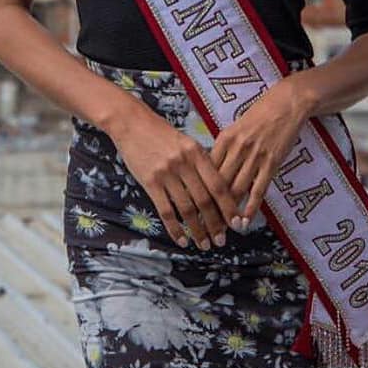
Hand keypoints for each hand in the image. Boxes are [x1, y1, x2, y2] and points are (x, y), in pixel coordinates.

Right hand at [111, 104, 238, 249]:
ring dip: (197, 231)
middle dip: (215, 225)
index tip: (236, 224)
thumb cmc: (160, 133)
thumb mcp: (186, 142)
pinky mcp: (149, 181)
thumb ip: (201, 163)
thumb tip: (218, 191)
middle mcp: (183, 163)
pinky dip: (175, 229)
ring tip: (204, 244)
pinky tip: (181, 240)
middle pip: (205, 201)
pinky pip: (166, 211)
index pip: (218, 185)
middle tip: (221, 241)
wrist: (131, 122)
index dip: (229, 208)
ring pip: (187, 209)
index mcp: (196, 152)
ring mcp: (166, 173)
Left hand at [208, 79, 311, 231]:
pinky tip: (245, 220)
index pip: (206, 169)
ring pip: (237, 188)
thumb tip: (210, 167)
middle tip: (204, 224)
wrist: (285, 105)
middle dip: (210, 205)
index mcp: (224, 138)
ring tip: (222, 228)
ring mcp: (254, 156)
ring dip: (229, 211)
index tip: (193, 205)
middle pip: (218, 182)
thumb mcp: (235, 128)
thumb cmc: (258, 116)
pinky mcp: (271, 163)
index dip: (198, 189)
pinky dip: (250, 206)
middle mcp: (236, 148)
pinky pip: (258, 188)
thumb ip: (224, 148)